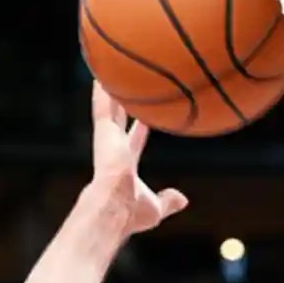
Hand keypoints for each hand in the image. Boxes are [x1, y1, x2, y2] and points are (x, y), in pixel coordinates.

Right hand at [89, 82, 188, 233]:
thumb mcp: (156, 208)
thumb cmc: (131, 212)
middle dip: (121, 105)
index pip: (135, 141)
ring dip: (109, 92)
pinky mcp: (103, 133)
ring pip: (109, 109)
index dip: (140, 129)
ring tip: (110, 70)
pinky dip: (101, 92)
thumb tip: (183, 200)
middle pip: (119, 121)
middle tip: (124, 88)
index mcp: (126, 163)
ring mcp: (108, 139)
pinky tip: (101, 75)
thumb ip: (168, 202)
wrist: (115, 208)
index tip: (146, 118)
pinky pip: (102, 107)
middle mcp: (115, 148)